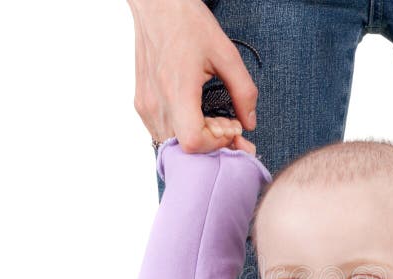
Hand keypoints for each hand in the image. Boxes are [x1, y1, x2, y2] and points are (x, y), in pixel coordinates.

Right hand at [127, 0, 257, 152]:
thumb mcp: (226, 54)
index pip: (193, 142)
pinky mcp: (142, 102)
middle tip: (229, 125)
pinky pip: (162, 132)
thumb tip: (250, 122)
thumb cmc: (189, 23)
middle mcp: (156, 102)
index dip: (216, 143)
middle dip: (212, 144)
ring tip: (214, 119)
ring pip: (172, 143)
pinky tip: (198, 115)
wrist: (157, 5)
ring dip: (198, 140)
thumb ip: (243, 92)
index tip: (231, 127)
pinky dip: (183, 132)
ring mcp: (146, 104)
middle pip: (184, 149)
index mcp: (177, 90)